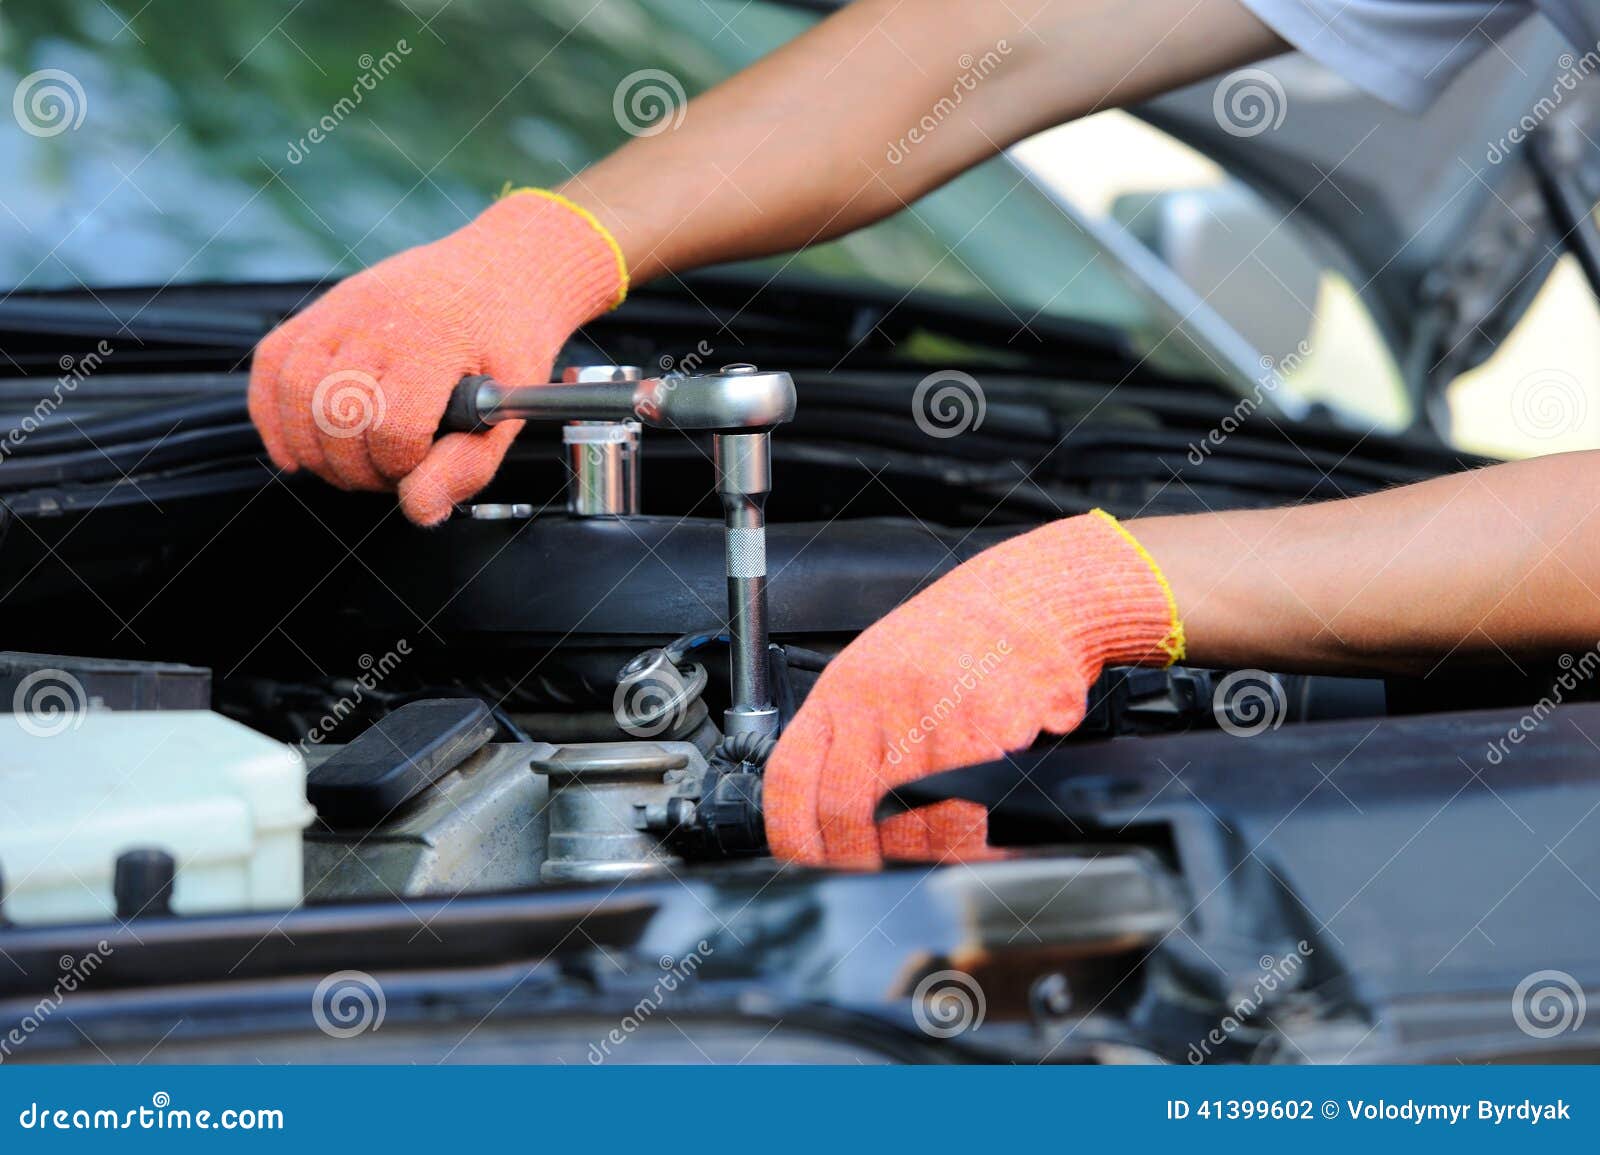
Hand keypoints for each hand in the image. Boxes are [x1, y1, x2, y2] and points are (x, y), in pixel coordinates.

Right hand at [247, 190, 625, 524]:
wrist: (504, 268)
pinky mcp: (322, 308)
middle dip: (355, 467)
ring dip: (312, 448)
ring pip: (292, 391)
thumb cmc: (510, 336)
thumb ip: (467, 465)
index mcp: (433, 342)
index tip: (419, 467)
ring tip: (351, 462)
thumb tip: (418, 510)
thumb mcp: (511, 407)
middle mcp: (379, 318)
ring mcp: (343, 308)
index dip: (399, 465)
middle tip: (387, 473)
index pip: (390, 426)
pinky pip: (272, 362)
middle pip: (332, 415)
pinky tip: (298, 447)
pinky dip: (273, 413)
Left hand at [763, 511, 1184, 868]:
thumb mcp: (878, 674)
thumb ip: (849, 740)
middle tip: (879, 873)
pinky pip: (978, 808)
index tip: (809, 862)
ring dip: (932, 850)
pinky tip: (991, 820)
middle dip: (860, 862)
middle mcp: (879, 702)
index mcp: (842, 692)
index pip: (790, 780)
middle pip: (847, 811)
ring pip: (919, 822)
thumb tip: (824, 821)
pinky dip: (985, 833)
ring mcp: (933, 716)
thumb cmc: (956, 639)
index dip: (793, 836)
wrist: (1031, 596)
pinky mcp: (988, 730)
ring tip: (948, 840)